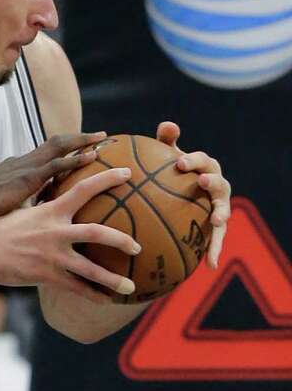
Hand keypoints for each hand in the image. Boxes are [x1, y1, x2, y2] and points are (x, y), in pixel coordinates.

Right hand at [0, 132, 107, 220]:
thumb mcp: (0, 205)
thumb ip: (15, 207)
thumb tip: (22, 219)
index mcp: (17, 168)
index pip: (44, 155)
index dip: (62, 151)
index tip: (78, 149)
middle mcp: (24, 162)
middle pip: (56, 144)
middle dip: (77, 139)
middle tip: (99, 137)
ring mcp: (27, 167)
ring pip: (60, 146)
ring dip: (82, 141)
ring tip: (102, 139)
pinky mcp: (29, 176)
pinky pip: (58, 163)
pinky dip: (76, 158)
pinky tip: (92, 156)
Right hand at [0, 166, 141, 300]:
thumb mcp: (21, 210)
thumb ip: (42, 205)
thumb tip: (53, 191)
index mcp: (50, 212)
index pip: (84, 189)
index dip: (108, 179)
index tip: (128, 173)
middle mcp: (55, 232)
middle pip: (98, 232)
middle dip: (122, 239)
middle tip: (138, 247)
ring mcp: (52, 256)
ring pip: (91, 269)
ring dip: (113, 279)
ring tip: (130, 287)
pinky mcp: (46, 276)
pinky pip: (75, 288)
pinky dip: (92, 295)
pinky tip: (106, 301)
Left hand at [156, 121, 230, 268]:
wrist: (178, 194)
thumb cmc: (170, 172)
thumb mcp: (167, 157)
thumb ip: (167, 141)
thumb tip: (167, 124)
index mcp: (204, 167)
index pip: (202, 160)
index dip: (194, 160)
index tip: (180, 163)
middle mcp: (216, 185)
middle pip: (217, 182)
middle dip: (211, 181)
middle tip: (199, 182)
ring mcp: (218, 206)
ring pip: (223, 208)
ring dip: (221, 213)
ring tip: (217, 219)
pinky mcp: (215, 226)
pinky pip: (216, 238)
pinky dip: (215, 250)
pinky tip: (210, 266)